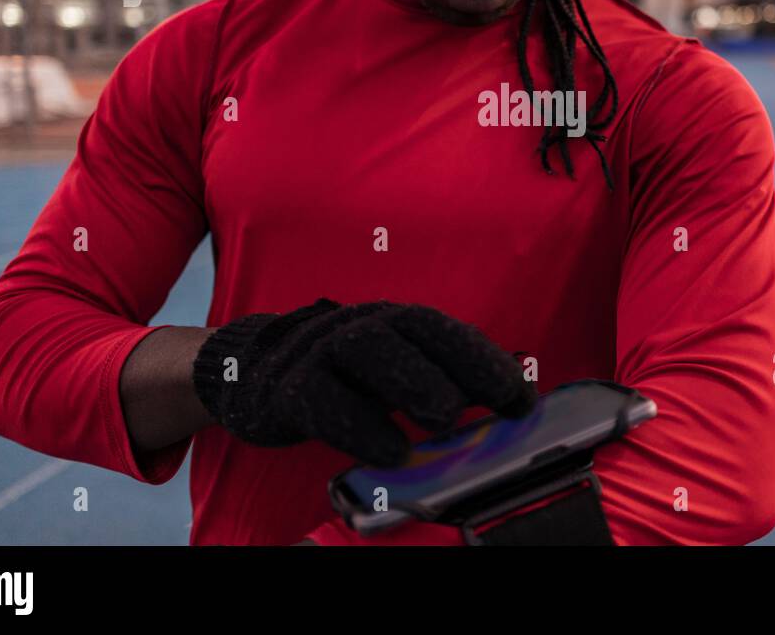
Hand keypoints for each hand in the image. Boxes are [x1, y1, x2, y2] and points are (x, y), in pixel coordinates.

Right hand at [192, 298, 534, 465]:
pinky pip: (323, 400)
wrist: (251, 371)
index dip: (486, 358)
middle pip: (411, 328)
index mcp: (394, 322)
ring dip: (413, 380)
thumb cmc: (342, 377)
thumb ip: (444, 382)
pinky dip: (360, 426)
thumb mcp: (394, 372)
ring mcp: (321, 351)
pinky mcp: (288, 387)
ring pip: (368, 350)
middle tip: (496, 398)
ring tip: (446, 418)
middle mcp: (360, 324)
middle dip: (460, 360)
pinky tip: (391, 451)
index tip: (523, 397)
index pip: (445, 330)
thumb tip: (510, 408)